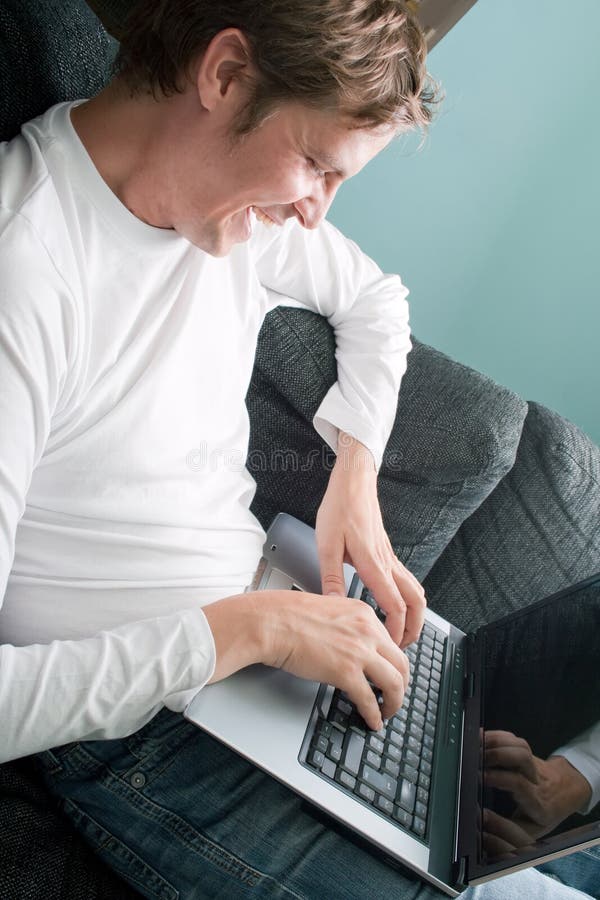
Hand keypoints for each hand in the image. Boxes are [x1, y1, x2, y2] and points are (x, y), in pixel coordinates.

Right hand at [202, 588, 408, 729]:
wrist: (271, 622)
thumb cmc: (287, 615)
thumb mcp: (328, 609)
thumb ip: (345, 625)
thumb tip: (348, 645)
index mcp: (363, 614)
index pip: (392, 643)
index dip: (394, 663)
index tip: (391, 674)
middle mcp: (368, 631)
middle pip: (401, 663)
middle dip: (402, 685)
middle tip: (395, 696)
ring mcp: (359, 652)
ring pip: (394, 683)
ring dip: (395, 702)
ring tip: (388, 712)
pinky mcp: (346, 673)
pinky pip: (369, 700)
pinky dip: (375, 715)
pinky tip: (372, 721)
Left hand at [315, 432, 425, 647]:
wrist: (354, 482)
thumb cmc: (340, 508)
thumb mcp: (326, 544)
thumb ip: (330, 577)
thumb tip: (332, 605)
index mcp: (373, 563)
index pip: (394, 605)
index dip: (396, 630)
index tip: (390, 646)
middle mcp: (388, 562)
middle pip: (416, 601)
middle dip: (414, 627)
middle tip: (402, 647)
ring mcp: (391, 557)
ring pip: (416, 591)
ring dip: (414, 614)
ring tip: (400, 632)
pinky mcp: (388, 552)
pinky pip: (407, 580)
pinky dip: (408, 599)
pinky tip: (393, 605)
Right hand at [482, 730, 591, 848]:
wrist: (567, 793)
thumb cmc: (545, 815)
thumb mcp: (531, 830)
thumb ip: (509, 828)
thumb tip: (483, 819)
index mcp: (539, 803)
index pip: (519, 784)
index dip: (500, 778)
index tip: (482, 777)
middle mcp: (537, 779)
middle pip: (522, 758)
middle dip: (497, 754)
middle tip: (476, 758)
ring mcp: (534, 763)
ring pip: (519, 746)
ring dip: (496, 742)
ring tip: (476, 747)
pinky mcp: (528, 752)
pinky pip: (514, 740)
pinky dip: (497, 737)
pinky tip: (483, 740)